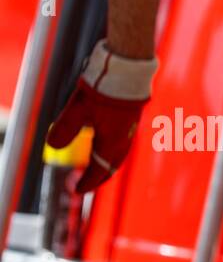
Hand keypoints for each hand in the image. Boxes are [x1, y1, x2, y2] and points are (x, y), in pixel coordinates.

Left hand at [45, 39, 156, 193]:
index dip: (87, 182)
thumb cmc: (104, 91)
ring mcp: (129, 130)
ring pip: (118, 155)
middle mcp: (123, 140)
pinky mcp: (131, 119)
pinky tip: (107, 141)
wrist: (128, 71)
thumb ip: (64, 129)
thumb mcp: (78, 109)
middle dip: (99, 177)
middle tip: (88, 184)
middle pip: (112, 166)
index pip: (99, 170)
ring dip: (107, 164)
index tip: (76, 191)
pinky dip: (113, 151)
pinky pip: (122, 143)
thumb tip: (52, 146)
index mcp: (111, 143)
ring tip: (99, 166)